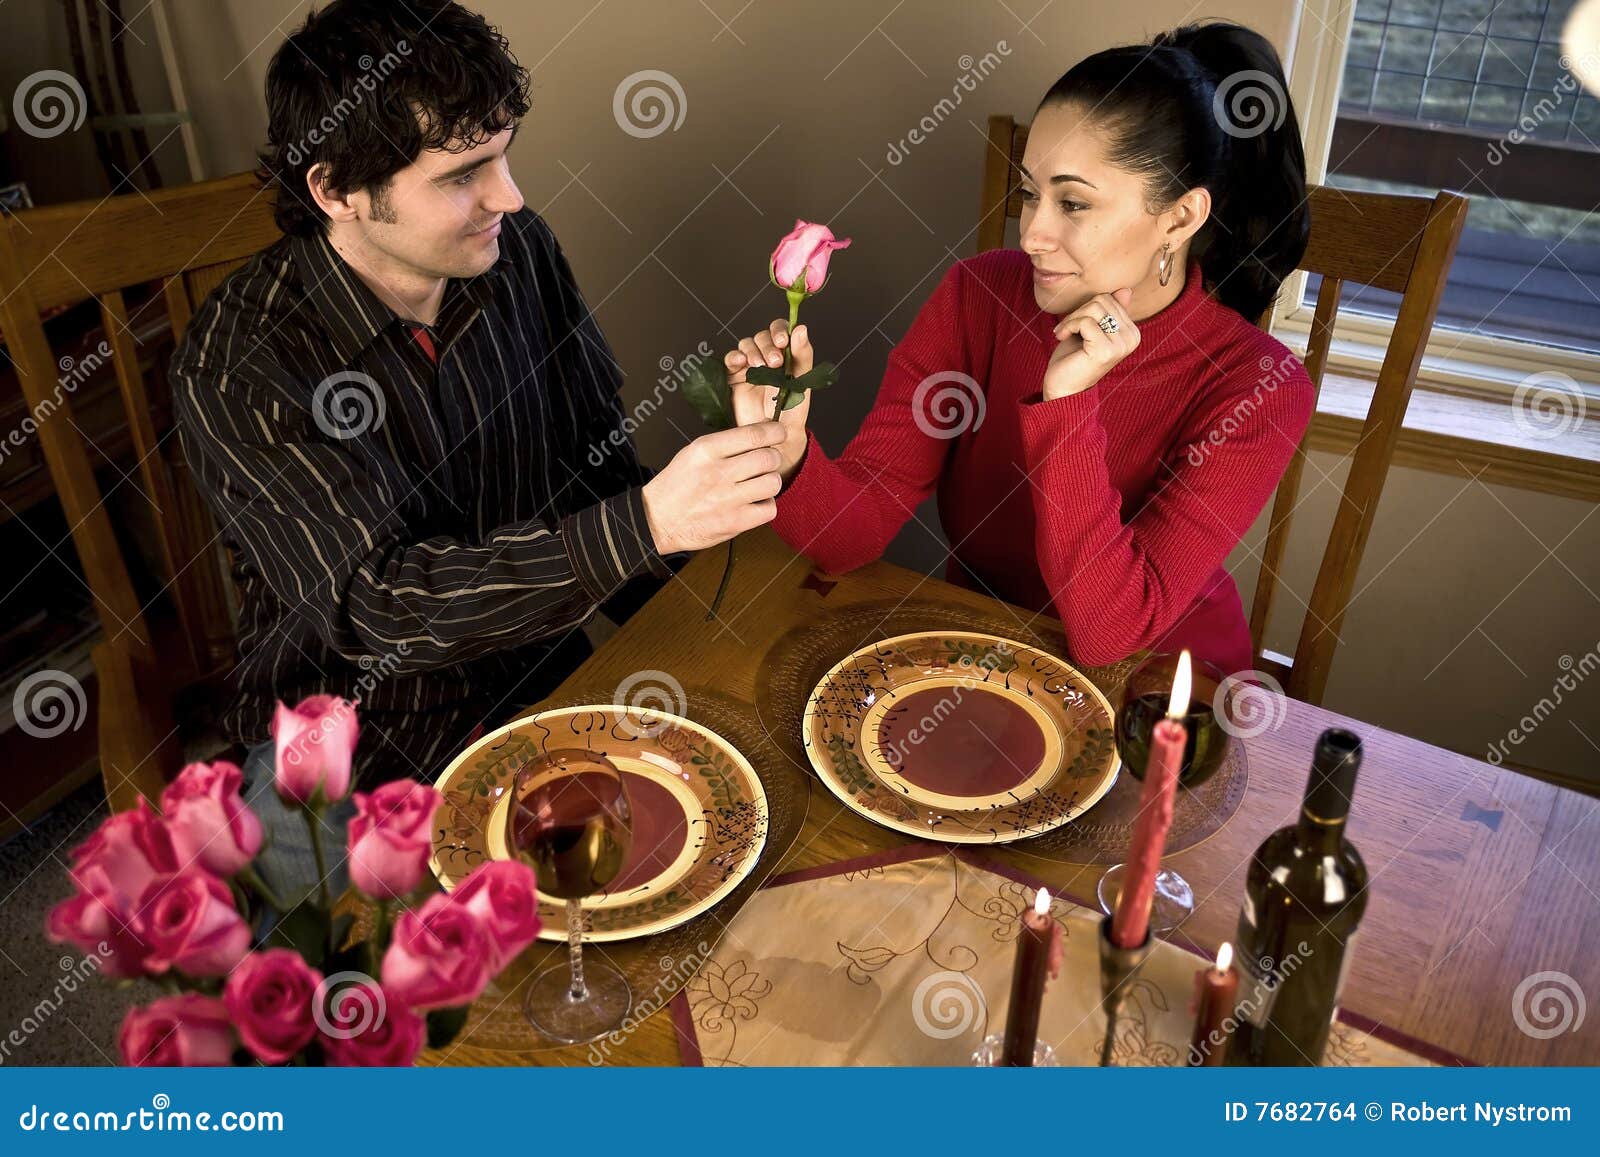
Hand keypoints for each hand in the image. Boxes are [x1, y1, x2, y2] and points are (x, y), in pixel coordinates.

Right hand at [641, 421, 786, 553]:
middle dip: (773, 458)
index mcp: (707, 450)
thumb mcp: (692, 453)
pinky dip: (765, 506)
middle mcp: (719, 472)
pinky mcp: (734, 522)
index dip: (774, 432)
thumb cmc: (676, 486)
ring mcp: (728, 499)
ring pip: (773, 483)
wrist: (657, 520)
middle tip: (767, 463)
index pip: (754, 434)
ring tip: (759, 484)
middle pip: (768, 458)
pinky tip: (754, 503)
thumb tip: (758, 437)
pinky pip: (769, 509)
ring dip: (770, 482)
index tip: (778, 433)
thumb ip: (724, 445)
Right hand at [726, 318, 812, 480]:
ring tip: (759, 366)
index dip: (780, 330)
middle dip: (767, 345)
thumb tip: (802, 328)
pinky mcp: (735, 376)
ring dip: (753, 351)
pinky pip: (731, 359)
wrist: (776, 436)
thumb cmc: (792, 411)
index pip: (781, 330)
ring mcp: (750, 366)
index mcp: (786, 355)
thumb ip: (803, 355)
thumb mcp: (802, 381)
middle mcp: (767, 357)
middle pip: (762, 336)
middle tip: (774, 362)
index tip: (783, 341)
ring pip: (747, 345)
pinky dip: (734, 357)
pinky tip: (741, 363)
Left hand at [1042, 288, 1139, 400]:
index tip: (1073, 323)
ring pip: (1094, 308)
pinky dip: (1068, 326)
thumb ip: (1109, 311)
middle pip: (1103, 300)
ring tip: (1063, 333)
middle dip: (1079, 311)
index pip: (1111, 299)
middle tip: (1066, 328)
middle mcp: (1132, 339)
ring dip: (1072, 318)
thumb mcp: (1092, 328)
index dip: (1087, 307)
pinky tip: (1061, 337)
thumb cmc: (1074, 357)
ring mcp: (1121, 346)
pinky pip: (1085, 321)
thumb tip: (1126, 289)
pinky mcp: (1105, 351)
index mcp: (1132, 332)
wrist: (1063, 388)